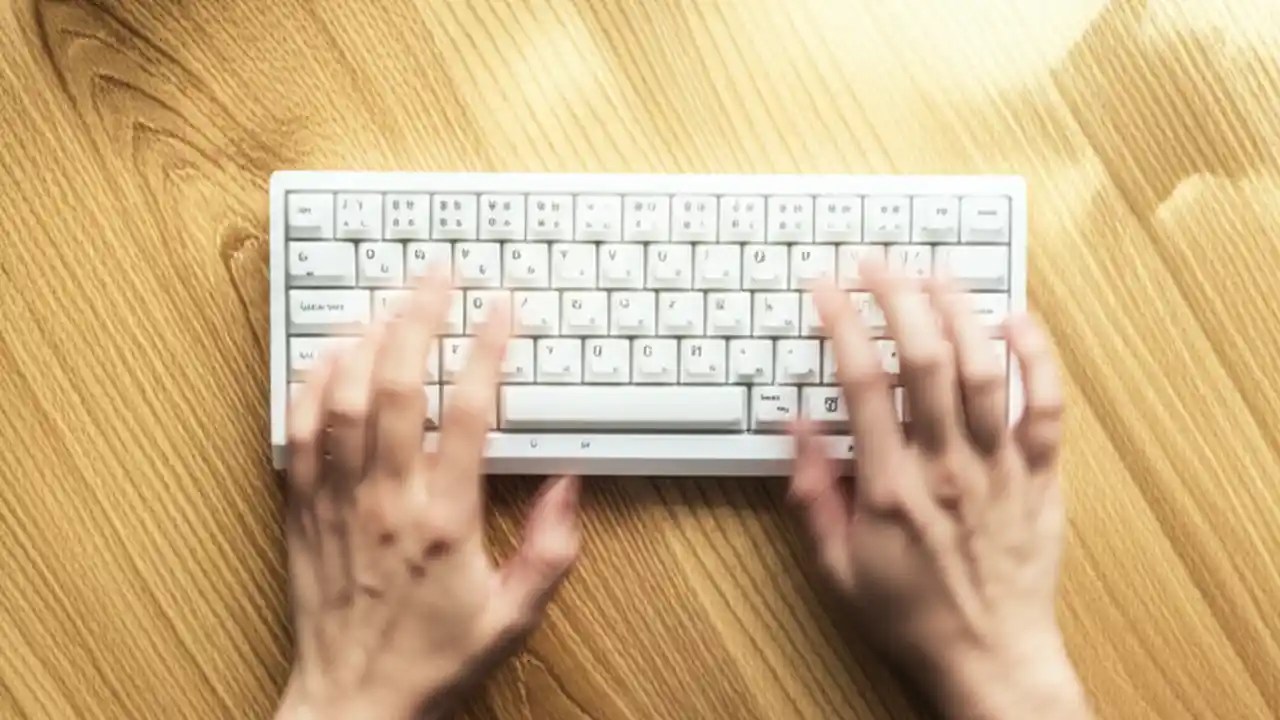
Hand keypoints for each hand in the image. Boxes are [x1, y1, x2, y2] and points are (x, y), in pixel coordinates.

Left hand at [276, 273, 580, 719]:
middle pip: (396, 385)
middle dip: (419, 317)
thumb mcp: (514, 619)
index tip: (501, 309)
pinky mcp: (303, 512)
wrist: (353, 707)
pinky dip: (311, 384)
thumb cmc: (432, 664)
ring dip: (365, 337)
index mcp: (443, 522)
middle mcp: (386, 501)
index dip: (485, 350)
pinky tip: (329, 352)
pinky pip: (300, 433)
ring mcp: (338, 502)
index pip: (466, 414)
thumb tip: (569, 485)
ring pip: (343, 398)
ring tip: (389, 297)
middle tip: (437, 273)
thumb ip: (550, 550)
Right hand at [789, 259, 1088, 719]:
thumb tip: (794, 427)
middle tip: (878, 263)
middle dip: (898, 297)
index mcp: (892, 486)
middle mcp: (947, 466)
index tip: (825, 289)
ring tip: (936, 274)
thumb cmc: (911, 615)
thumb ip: (813, 492)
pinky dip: (1035, 356)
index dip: (841, 323)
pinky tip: (1015, 320)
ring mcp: (1000, 466)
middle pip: (924, 358)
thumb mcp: (836, 564)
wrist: (989, 657)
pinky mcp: (1040, 475)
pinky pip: (1045, 405)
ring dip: (960, 311)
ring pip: (984, 369)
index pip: (862, 383)